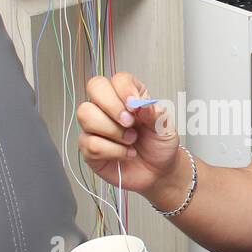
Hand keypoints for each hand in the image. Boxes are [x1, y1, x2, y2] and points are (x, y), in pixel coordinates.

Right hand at [77, 72, 180, 193]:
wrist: (158, 172)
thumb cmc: (159, 145)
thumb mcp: (165, 127)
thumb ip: (154, 113)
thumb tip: (141, 103)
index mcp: (128, 95)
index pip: (117, 79)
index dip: (124, 90)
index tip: (136, 106)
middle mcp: (108, 107)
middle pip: (94, 87)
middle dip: (112, 106)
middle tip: (130, 123)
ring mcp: (95, 126)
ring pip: (86, 114)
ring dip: (112, 131)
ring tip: (130, 140)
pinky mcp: (89, 147)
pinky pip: (90, 143)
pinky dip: (112, 151)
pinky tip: (125, 154)